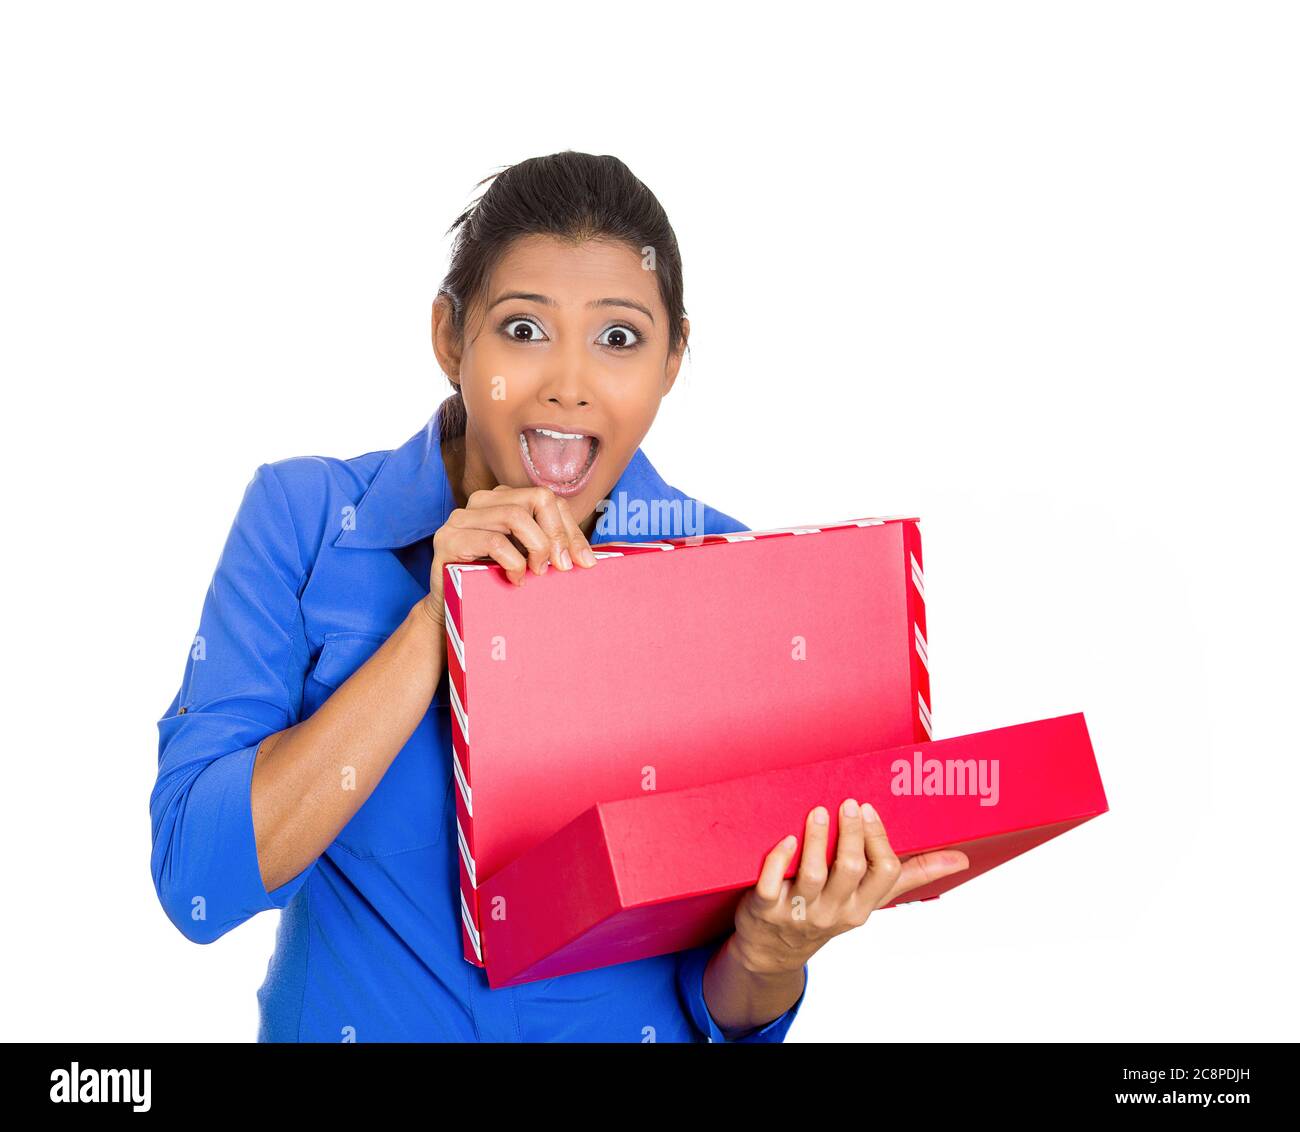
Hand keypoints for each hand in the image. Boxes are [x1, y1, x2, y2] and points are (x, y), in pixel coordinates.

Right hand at [418, 484, 597, 625]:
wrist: (454, 612)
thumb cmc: (496, 585)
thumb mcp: (533, 563)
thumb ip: (563, 552)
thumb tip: (615, 551)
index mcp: (504, 499)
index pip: (549, 499)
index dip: (571, 529)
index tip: (583, 562)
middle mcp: (482, 501)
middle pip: (537, 498)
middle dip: (557, 535)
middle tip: (562, 567)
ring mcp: (462, 518)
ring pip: (516, 516)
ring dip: (537, 548)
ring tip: (537, 573)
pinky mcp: (449, 539)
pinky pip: (494, 542)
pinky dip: (513, 563)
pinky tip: (515, 580)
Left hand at [729, 799, 970, 974]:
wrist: (773, 950)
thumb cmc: (827, 913)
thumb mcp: (869, 899)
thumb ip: (909, 876)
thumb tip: (959, 859)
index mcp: (861, 906)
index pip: (884, 873)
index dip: (878, 840)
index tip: (870, 810)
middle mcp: (833, 910)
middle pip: (850, 870)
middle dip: (852, 835)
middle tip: (850, 803)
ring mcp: (799, 910)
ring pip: (813, 874)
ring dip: (817, 840)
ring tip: (819, 811)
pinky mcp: (766, 908)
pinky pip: (771, 884)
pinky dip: (779, 860)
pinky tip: (786, 839)